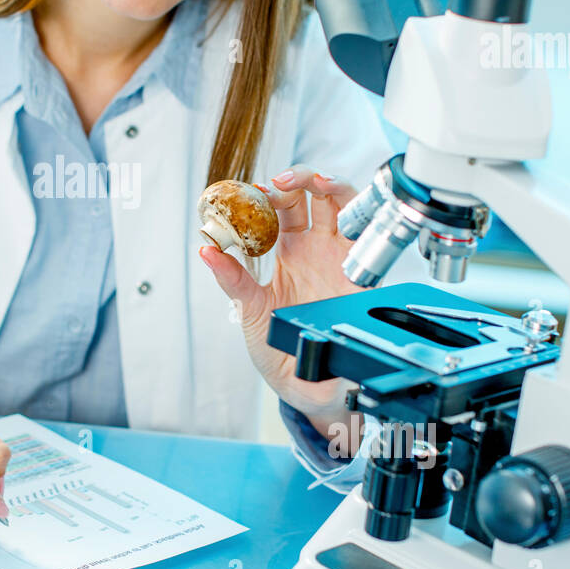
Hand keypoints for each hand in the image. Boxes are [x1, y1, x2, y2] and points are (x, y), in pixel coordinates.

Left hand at [199, 166, 365, 445]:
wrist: (314, 388)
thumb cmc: (280, 351)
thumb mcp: (250, 312)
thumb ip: (231, 280)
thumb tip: (204, 249)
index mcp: (287, 255)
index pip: (280, 210)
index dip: (268, 193)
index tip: (254, 190)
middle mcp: (315, 249)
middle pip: (309, 197)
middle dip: (296, 180)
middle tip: (279, 183)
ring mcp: (340, 256)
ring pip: (339, 203)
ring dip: (325, 184)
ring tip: (313, 181)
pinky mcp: (362, 271)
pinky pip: (364, 233)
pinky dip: (355, 209)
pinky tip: (341, 202)